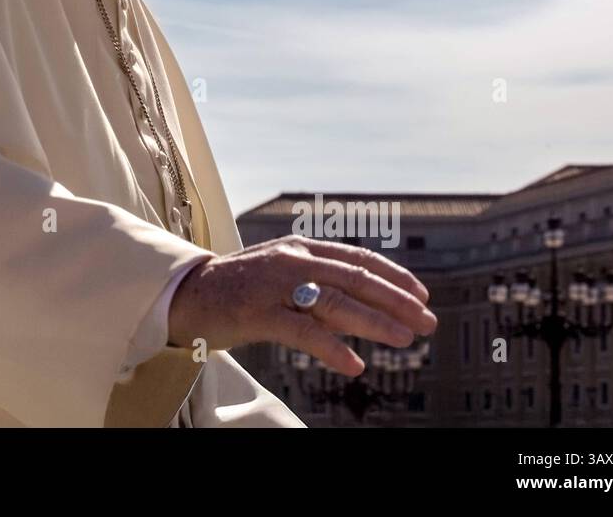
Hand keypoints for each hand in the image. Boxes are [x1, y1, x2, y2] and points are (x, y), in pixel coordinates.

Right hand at [167, 234, 437, 375]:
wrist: (184, 293)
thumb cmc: (236, 287)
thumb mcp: (280, 275)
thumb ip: (316, 284)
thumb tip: (360, 305)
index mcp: (299, 248)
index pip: (357, 258)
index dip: (393, 276)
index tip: (422, 294)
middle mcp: (291, 260)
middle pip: (355, 278)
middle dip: (396, 300)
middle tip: (427, 320)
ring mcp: (273, 284)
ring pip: (335, 301)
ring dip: (375, 322)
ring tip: (404, 339)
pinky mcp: (257, 312)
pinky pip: (302, 331)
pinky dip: (332, 348)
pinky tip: (353, 364)